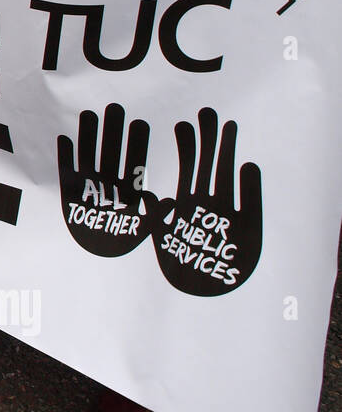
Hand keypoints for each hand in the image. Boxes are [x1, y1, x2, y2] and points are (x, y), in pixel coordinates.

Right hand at [56, 104, 154, 257]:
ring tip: (89, 114)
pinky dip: (65, 157)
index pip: (134, 162)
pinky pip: (66, 171)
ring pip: (89, 156)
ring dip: (88, 137)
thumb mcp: (142, 231)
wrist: (94, 259)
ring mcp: (87, 186)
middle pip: (111, 153)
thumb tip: (169, 201)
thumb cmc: (120, 245)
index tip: (140, 122)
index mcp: (128, 191)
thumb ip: (154, 216)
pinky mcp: (68, 193)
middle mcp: (108, 184)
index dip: (136, 143)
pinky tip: (65, 138)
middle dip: (112, 131)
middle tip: (115, 107)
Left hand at [150, 108, 261, 296]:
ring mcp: (223, 215)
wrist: (203, 298)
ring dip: (223, 154)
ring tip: (225, 126)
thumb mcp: (165, 241)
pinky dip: (249, 188)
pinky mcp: (244, 231)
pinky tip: (248, 167)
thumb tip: (169, 191)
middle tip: (207, 113)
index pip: (190, 168)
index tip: (186, 123)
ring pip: (222, 179)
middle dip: (208, 141)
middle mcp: (205, 206)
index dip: (190, 147)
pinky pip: (249, 206)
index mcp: (187, 204)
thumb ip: (162, 219)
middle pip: (207, 167)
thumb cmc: (183, 270)